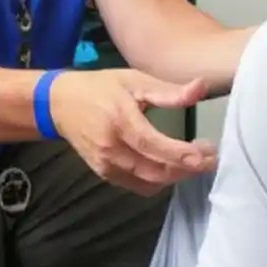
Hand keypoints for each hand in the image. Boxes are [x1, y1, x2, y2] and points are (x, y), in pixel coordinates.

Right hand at [50, 69, 217, 195]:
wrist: (58, 103)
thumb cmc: (98, 88)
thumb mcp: (132, 80)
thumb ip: (167, 90)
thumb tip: (201, 88)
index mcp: (120, 121)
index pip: (156, 146)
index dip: (184, 155)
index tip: (209, 153)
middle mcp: (112, 148)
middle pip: (157, 171)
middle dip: (187, 168)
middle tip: (208, 156)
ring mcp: (106, 164)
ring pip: (150, 182)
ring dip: (175, 176)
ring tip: (191, 161)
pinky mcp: (104, 173)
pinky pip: (138, 185)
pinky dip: (158, 180)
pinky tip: (168, 166)